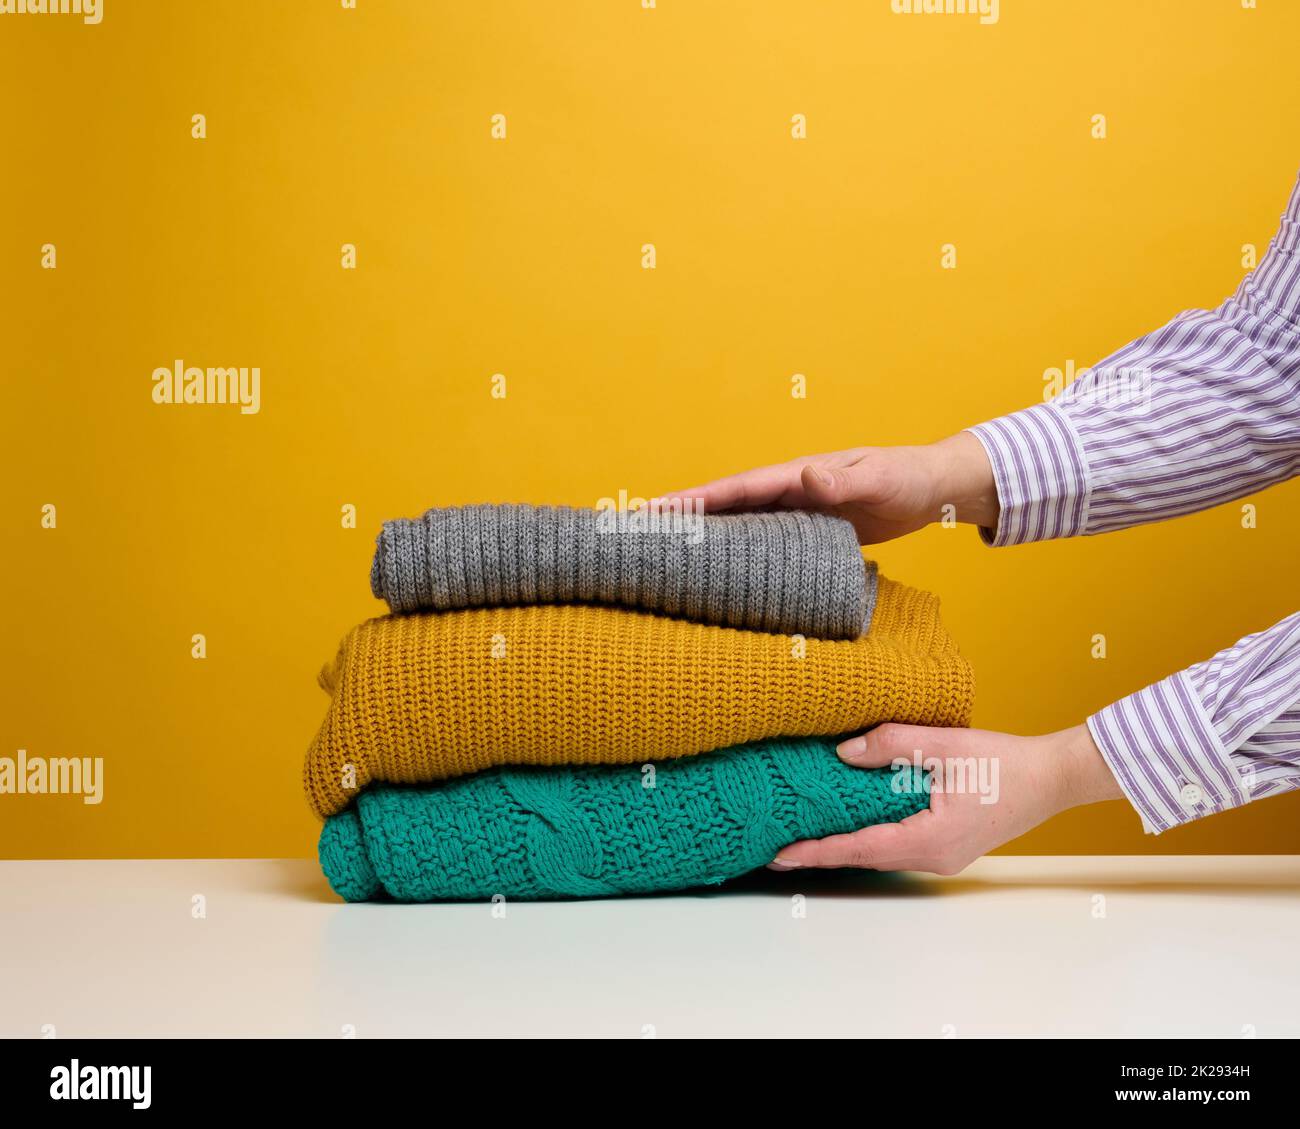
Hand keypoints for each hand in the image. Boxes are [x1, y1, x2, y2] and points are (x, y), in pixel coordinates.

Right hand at [656, 432, 999, 543]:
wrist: (931, 487)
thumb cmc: (907, 479)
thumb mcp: (880, 479)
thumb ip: (846, 478)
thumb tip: (807, 476)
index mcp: (796, 476)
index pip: (736, 489)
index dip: (696, 500)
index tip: (657, 509)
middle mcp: (788, 490)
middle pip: (726, 506)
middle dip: (684, 517)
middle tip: (639, 532)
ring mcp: (796, 511)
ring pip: (740, 525)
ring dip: (705, 536)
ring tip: (664, 554)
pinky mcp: (807, 532)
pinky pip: (763, 543)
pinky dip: (738, 553)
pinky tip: (722, 573)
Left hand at [769, 722, 1123, 875]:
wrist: (1053, 778)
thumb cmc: (1006, 763)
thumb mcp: (945, 745)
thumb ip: (892, 745)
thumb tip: (843, 753)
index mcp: (929, 839)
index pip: (858, 848)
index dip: (815, 851)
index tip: (778, 854)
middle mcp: (933, 857)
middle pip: (864, 856)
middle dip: (820, 852)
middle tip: (775, 846)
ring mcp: (942, 856)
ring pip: (880, 852)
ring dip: (843, 845)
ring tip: (802, 835)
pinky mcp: (948, 845)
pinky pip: (897, 844)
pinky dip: (868, 836)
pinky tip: (849, 822)